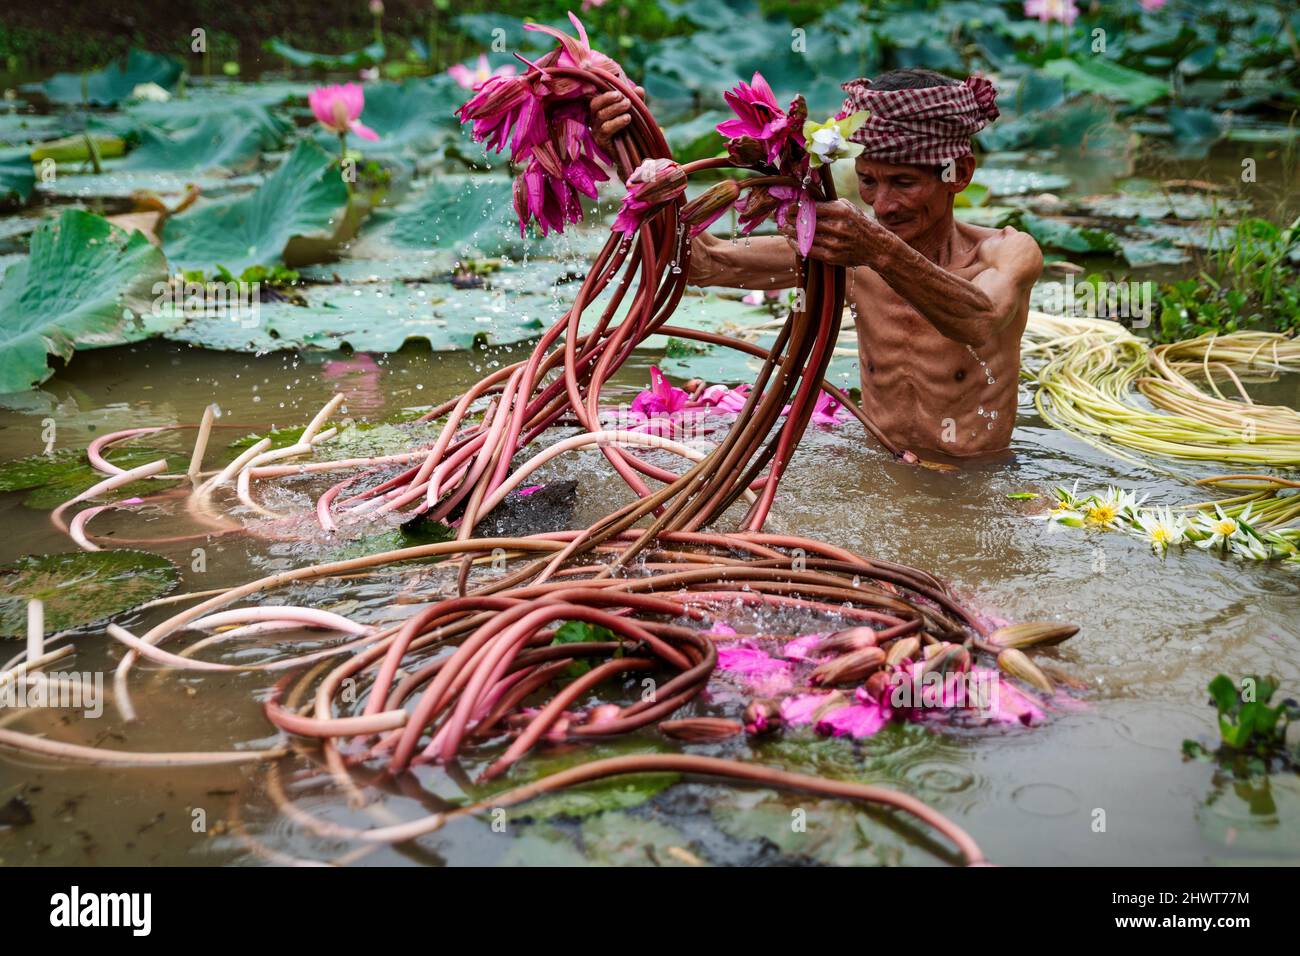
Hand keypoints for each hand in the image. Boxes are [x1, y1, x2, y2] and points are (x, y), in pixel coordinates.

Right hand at [589, 86, 645, 153]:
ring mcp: (596, 131)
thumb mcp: (635, 113)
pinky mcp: (601, 142)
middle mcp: (594, 119)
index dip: (604, 91)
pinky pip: (606, 129)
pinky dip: (617, 122)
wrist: (634, 154)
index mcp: (599, 110)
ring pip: (601, 116)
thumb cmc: (631, 130)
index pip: (596, 97)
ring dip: (615, 108)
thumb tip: (639, 90)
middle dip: (608, 98)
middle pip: (595, 105)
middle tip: (623, 97)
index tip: (617, 88)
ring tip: (628, 105)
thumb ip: (637, 102)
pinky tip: (627, 118)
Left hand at [778, 199, 893, 266]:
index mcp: (841, 210)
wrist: (876, 247)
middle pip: (805, 222)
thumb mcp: (848, 207)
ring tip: (783, 228)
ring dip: (790, 232)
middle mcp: (837, 226)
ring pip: (805, 237)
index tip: (788, 207)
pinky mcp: (832, 256)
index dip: (796, 207)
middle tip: (781, 217)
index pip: (811, 207)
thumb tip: (807, 199)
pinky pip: (808, 250)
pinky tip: (791, 240)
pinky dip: (797, 245)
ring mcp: (834, 243)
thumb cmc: (859, 224)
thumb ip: (829, 203)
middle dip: (790, 220)